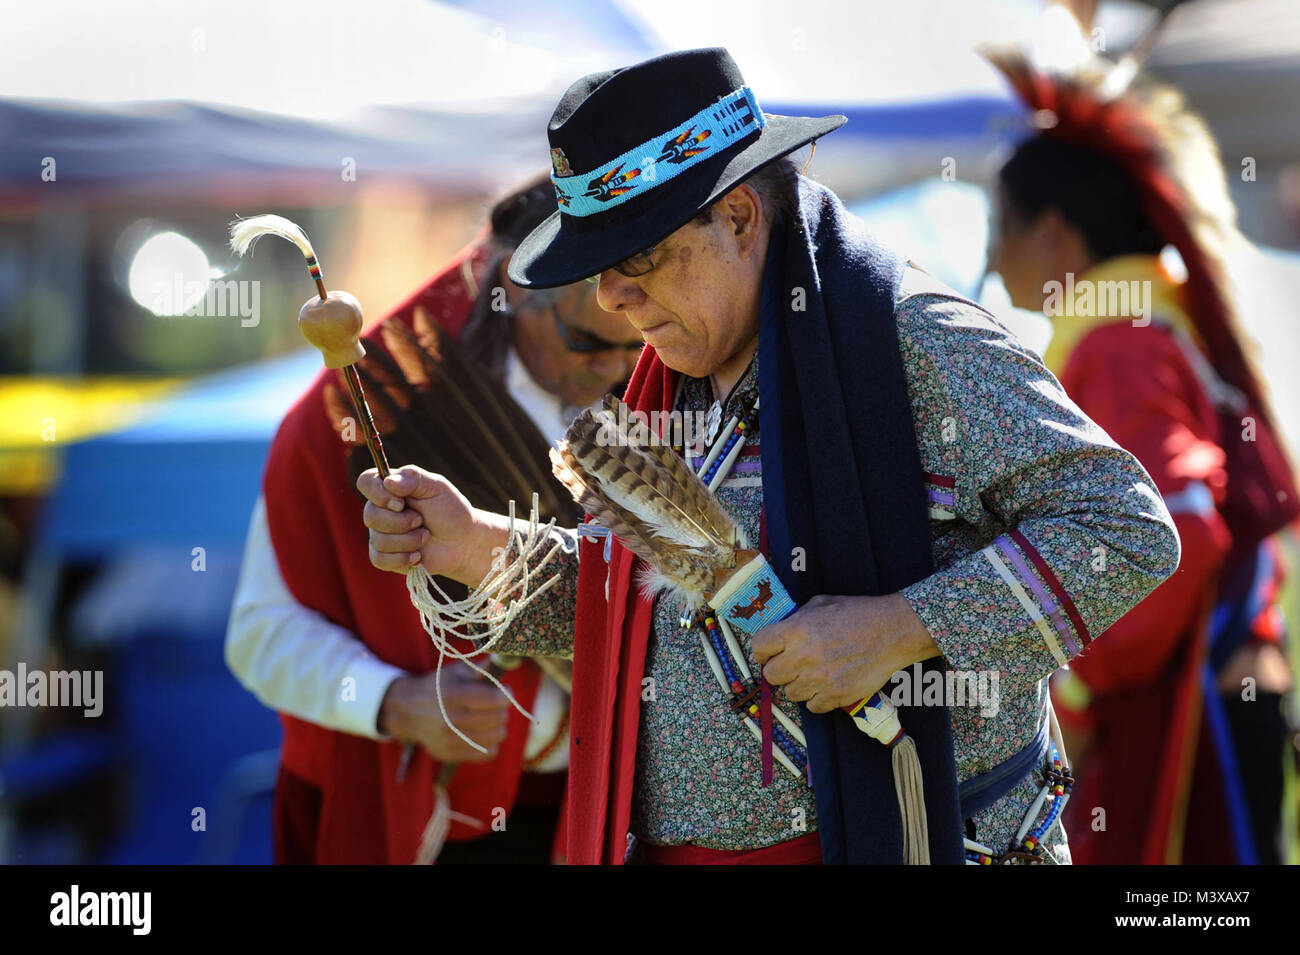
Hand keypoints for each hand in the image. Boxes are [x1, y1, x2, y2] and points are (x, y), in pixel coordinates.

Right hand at [358, 465, 491, 583]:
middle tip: (421, 521)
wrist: (462, 542)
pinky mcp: (385, 556)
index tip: (401, 503)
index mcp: (390, 488)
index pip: (366, 482)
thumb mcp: (437, 487)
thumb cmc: (450, 510)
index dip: (378, 493)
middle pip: (370, 515)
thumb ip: (414, 478)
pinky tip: (418, 555)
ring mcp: (380, 534)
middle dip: (402, 522)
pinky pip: (380, 559)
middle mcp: (381, 509)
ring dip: (409, 541)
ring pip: (378, 540)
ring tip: (425, 536)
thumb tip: (388, 481)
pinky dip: (403, 558)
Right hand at [377, 663, 509, 763]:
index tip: (506, 690)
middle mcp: (451, 720)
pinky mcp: (450, 754)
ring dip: (499, 726)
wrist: (407, 711)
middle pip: (498, 718)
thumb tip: (499, 660)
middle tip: (496, 705)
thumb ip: (478, 668)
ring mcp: (450, 740)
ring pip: (497, 736)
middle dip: (502, 709)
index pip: (495, 699)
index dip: (506, 694)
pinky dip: (491, 743)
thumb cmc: (437, 687)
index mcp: (454, 695)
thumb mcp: (454, 671)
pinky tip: (483, 733)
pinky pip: (488, 753)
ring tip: (490, 719)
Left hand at [751, 593, 940, 712]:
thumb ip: (796, 619)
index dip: (761, 651)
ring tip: (814, 674)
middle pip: (771, 675)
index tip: (768, 653)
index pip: (759, 646)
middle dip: (779, 670)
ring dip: (799, 685)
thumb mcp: (821, 604)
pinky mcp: (836, 695)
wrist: (892, 631)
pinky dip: (817, 699)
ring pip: (791, 693)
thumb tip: (780, 632)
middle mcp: (804, 656)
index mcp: (796, 630)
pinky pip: (812, 707)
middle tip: (792, 665)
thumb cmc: (858, 613)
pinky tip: (827, 685)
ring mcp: (820, 679)